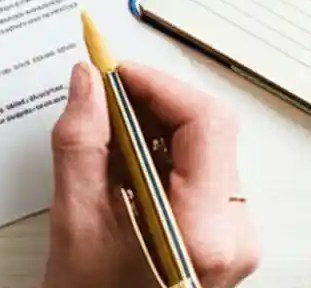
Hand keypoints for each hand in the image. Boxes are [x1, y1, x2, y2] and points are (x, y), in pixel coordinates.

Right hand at [42, 63, 258, 287]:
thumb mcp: (76, 222)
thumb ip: (81, 143)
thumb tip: (88, 85)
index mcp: (203, 232)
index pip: (204, 124)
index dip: (156, 86)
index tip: (115, 73)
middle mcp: (234, 234)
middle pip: (209, 131)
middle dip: (153, 103)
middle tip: (105, 94)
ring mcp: (234, 237)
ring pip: (206, 148)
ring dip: (156, 128)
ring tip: (107, 133)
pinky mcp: (223, 236)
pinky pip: (201, 172)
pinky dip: (163, 155)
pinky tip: (124, 163)